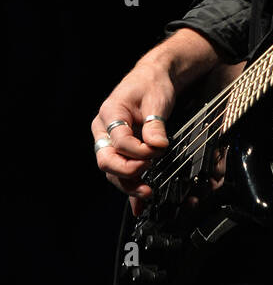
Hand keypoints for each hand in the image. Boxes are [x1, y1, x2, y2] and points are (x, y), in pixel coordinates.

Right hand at [91, 59, 175, 216]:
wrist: (153, 78)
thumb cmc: (151, 84)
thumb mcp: (156, 100)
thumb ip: (155, 124)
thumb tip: (157, 146)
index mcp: (110, 114)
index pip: (119, 141)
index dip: (138, 151)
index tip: (157, 151)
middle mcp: (104, 130)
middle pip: (106, 160)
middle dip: (127, 172)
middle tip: (147, 175)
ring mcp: (109, 141)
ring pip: (112, 170)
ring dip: (128, 184)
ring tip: (147, 193)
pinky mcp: (120, 150)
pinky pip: (121, 172)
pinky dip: (129, 188)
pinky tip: (138, 205)